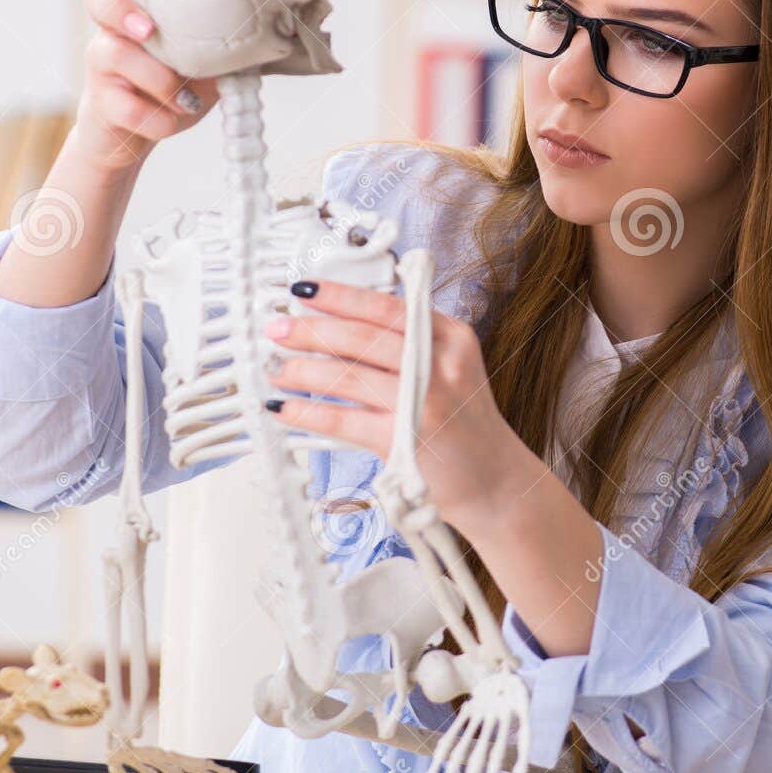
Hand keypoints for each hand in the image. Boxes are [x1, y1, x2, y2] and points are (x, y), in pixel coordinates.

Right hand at [75, 0, 219, 174]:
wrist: (139, 134)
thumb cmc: (178, 87)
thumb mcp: (211, 57)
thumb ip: (234, 34)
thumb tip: (297, 12)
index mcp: (145, 6)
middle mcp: (116, 28)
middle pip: (100, 0)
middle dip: (125, 10)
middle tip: (150, 30)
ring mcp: (104, 63)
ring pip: (112, 55)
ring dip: (154, 77)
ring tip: (183, 95)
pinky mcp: (103, 102)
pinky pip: (126, 108)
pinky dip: (158, 119)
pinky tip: (175, 121)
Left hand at [263, 278, 530, 534]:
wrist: (495, 482)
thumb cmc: (463, 424)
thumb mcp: (450, 369)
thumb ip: (411, 342)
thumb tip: (338, 325)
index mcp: (451, 337)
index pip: (386, 306)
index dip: (339, 296)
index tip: (303, 291)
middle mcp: (440, 365)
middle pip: (361, 337)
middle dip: (310, 331)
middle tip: (277, 330)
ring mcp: (422, 403)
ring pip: (347, 375)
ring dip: (302, 371)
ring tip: (278, 370)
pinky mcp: (403, 441)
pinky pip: (342, 419)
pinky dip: (307, 412)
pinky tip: (285, 408)